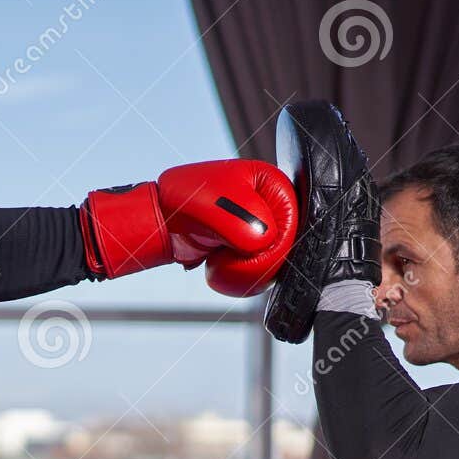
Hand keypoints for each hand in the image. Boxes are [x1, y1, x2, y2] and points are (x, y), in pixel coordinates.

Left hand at [80, 159, 297, 294]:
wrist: (164, 220)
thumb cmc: (184, 202)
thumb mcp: (212, 205)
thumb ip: (240, 220)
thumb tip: (264, 239)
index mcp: (271, 183)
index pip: (294, 220)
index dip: (274, 242)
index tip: (247, 250)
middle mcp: (273, 204)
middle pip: (287, 246)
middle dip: (255, 261)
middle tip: (226, 258)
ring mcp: (263, 228)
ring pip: (274, 263)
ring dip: (245, 270)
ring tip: (219, 258)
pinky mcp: (252, 247)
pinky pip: (259, 272)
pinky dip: (239, 275)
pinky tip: (220, 263)